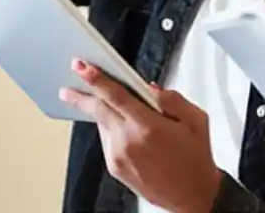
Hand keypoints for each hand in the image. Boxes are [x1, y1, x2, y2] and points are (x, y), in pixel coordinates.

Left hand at [60, 60, 221, 212]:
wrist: (194, 196)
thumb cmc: (195, 159)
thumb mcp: (196, 120)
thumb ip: (172, 99)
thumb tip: (150, 89)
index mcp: (148, 127)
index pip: (115, 95)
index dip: (96, 79)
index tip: (82, 67)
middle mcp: (129, 142)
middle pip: (97, 110)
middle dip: (80, 95)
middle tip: (68, 86)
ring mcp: (119, 156)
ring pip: (102, 124)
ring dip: (99, 111)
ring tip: (99, 101)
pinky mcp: (115, 168)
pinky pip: (106, 140)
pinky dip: (109, 128)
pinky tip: (119, 125)